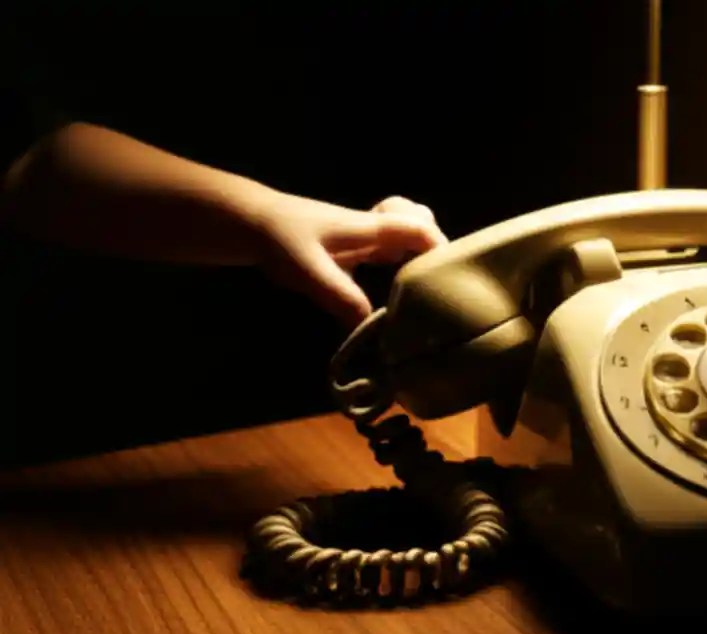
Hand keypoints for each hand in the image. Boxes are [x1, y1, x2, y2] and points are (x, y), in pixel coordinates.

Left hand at [255, 193, 446, 327]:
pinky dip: (396, 263)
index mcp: (370, 227)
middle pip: (419, 223)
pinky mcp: (348, 247)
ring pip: (403, 236)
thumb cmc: (280, 239)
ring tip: (418, 287)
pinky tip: (387, 290)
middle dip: (434, 247)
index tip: (447, 277)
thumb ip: (342, 298)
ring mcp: (360, 235)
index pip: (420, 227)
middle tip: (435, 282)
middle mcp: (371, 227)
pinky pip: (385, 249)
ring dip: (415, 255)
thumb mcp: (309, 272)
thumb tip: (371, 328)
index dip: (441, 248)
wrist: (247, 222)